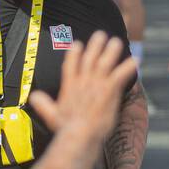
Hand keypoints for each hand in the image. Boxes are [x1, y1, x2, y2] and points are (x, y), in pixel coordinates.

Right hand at [28, 29, 138, 149]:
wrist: (79, 134)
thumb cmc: (65, 128)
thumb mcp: (51, 114)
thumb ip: (43, 104)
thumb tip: (33, 97)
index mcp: (69, 86)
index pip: (70, 64)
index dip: (74, 53)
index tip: (78, 43)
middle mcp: (83, 81)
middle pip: (90, 58)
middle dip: (95, 45)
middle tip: (101, 34)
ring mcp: (97, 84)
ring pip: (105, 62)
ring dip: (111, 51)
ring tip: (117, 41)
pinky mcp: (109, 89)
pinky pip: (121, 74)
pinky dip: (128, 67)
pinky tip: (136, 60)